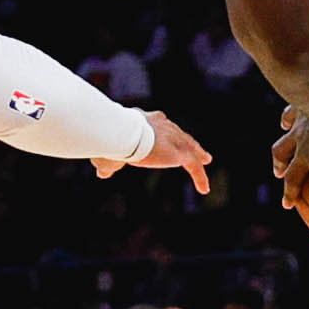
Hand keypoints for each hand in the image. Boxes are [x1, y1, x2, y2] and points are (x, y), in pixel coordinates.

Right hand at [96, 110, 211, 190]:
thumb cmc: (108, 143)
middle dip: (185, 138)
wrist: (118, 136)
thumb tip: (102, 173)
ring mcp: (172, 137)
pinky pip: (194, 166)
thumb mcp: (107, 155)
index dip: (162, 131)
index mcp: (143, 119)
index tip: (164, 136)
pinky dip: (200, 177)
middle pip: (177, 132)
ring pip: (189, 146)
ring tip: (206, 160)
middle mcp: (160, 124)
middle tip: (193, 144)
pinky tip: (204, 189)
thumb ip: (107, 165)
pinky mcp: (179, 153)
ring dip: (198, 153)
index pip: (157, 124)